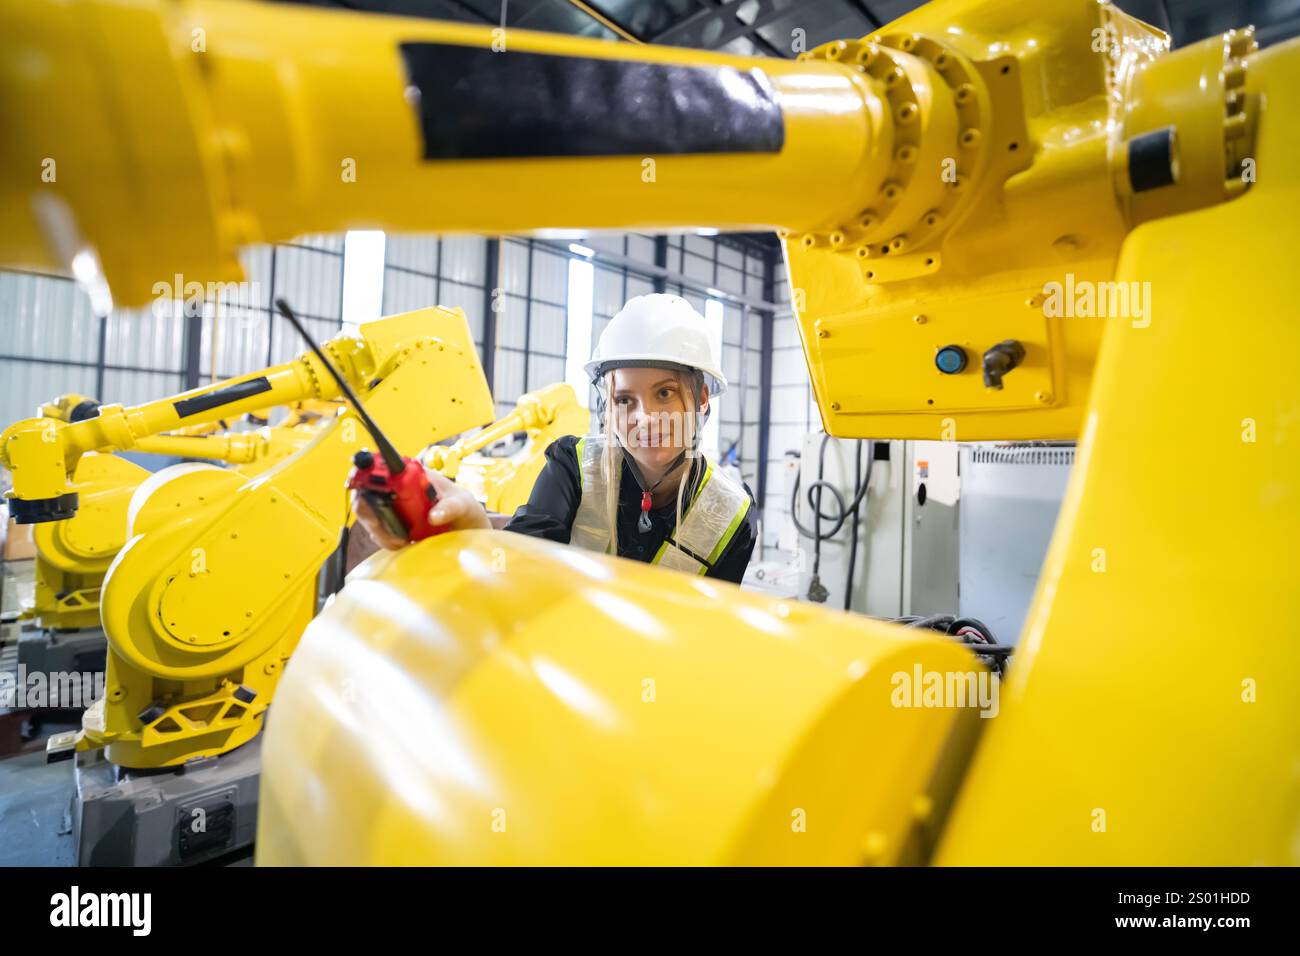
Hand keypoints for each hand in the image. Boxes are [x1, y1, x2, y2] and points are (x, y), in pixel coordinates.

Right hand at [351, 467, 490, 550]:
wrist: (468, 529)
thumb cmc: (465, 508)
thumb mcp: (463, 505)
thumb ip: (451, 507)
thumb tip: (434, 516)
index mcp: (413, 474)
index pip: (382, 466)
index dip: (366, 472)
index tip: (363, 487)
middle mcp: (400, 488)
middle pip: (367, 492)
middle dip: (367, 509)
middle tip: (379, 525)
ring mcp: (395, 507)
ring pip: (369, 514)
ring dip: (378, 529)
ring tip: (399, 540)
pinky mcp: (394, 525)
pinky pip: (378, 531)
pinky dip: (385, 539)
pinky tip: (401, 543)